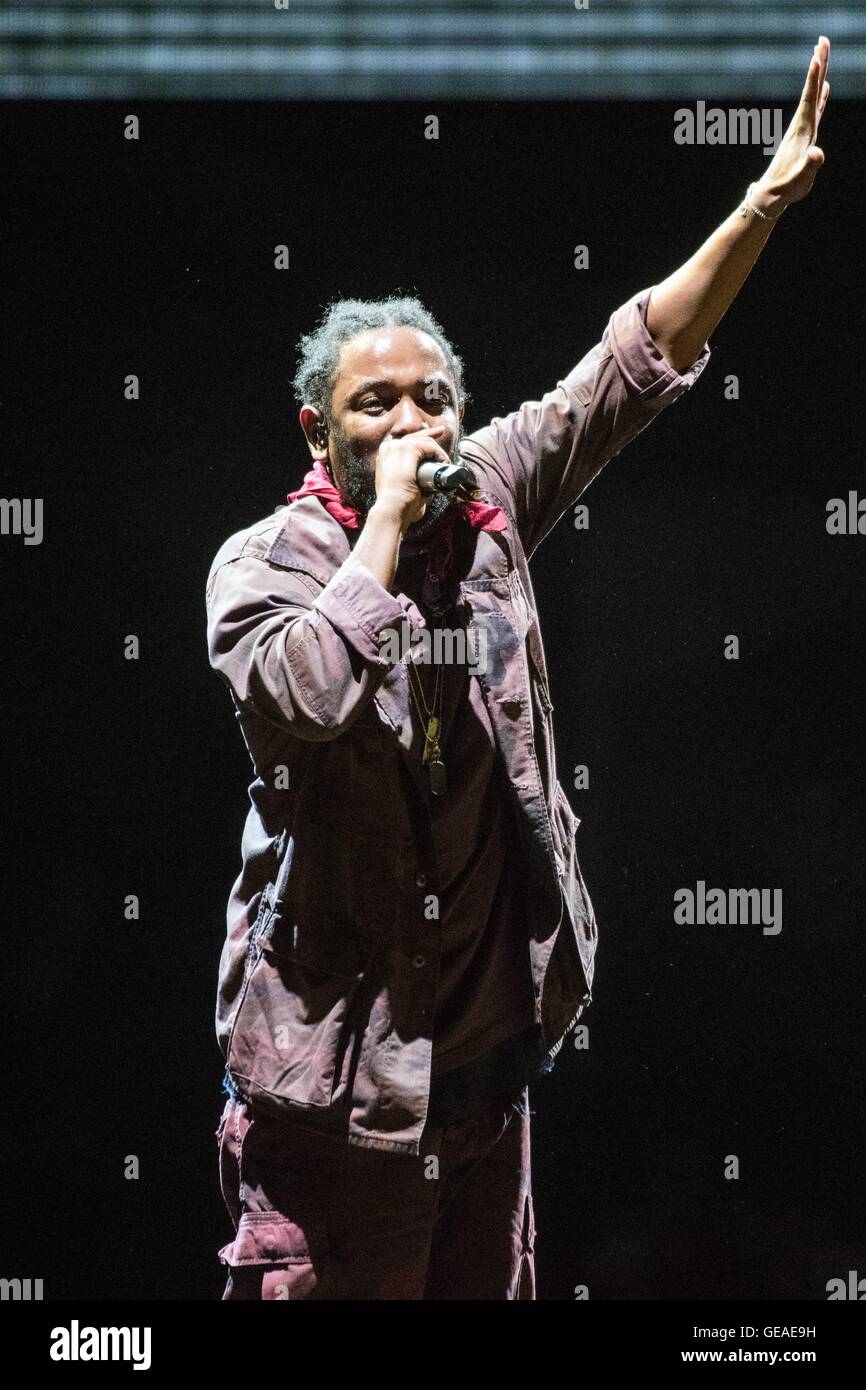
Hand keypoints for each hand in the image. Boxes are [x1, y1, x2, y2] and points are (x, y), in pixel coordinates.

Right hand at [372, 424, 451, 532]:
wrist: (392, 509)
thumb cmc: (399, 507)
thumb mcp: (404, 490)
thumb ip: (414, 486)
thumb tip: (430, 489)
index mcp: (386, 457)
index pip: (406, 442)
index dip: (420, 438)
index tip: (432, 438)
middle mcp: (389, 448)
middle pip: (414, 437)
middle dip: (430, 433)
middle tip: (442, 430)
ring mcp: (397, 446)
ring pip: (423, 440)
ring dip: (438, 451)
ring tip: (445, 464)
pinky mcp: (408, 448)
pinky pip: (429, 446)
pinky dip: (439, 454)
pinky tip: (444, 462)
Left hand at [754, 35, 829, 212]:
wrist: (770, 197)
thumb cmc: (785, 191)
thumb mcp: (798, 182)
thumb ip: (809, 167)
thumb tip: (818, 153)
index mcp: (801, 133)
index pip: (808, 100)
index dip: (813, 79)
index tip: (816, 57)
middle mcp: (800, 126)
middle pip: (811, 90)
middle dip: (818, 65)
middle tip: (823, 40)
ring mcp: (802, 130)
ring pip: (813, 95)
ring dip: (819, 74)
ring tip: (823, 54)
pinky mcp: (804, 136)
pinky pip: (815, 109)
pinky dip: (820, 95)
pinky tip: (825, 87)